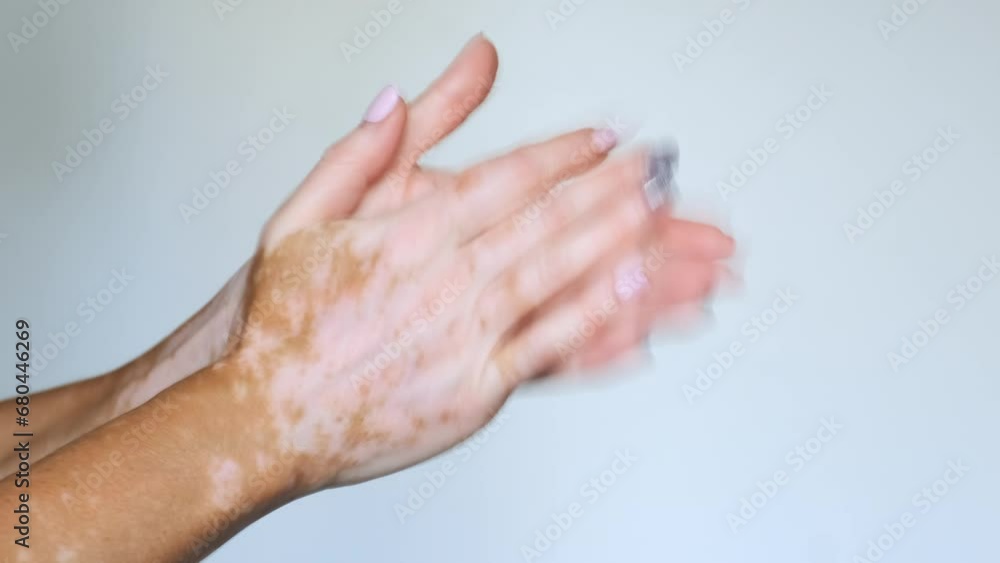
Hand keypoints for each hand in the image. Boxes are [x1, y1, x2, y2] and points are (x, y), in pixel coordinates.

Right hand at [210, 36, 734, 492]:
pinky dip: (595, 322)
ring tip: (667, 216)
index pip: (505, 177)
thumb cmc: (280, 325)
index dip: (562, 152)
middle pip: (545, 219)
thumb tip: (392, 98)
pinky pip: (548, 350)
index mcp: (408, 232)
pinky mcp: (473, 389)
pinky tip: (635, 299)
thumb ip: (356, 155)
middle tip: (657, 165)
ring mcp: (463, 335)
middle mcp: (444, 279)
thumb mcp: (298, 218)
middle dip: (609, 187)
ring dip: (616, 241)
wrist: (265, 416)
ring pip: (557, 275)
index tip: (603, 136)